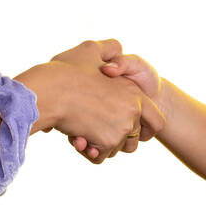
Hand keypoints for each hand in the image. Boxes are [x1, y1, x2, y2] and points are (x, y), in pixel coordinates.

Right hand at [33, 40, 164, 163]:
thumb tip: (117, 50)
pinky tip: (78, 140)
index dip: (145, 129)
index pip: (157, 121)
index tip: (131, 130)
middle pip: (133, 139)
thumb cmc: (65, 71)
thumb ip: (108, 49)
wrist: (48, 91)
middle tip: (96, 132)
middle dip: (116, 139)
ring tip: (82, 134)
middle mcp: (132, 111)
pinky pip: (99, 156)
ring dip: (100, 145)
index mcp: (133, 93)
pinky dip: (89, 151)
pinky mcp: (106, 141)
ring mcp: (121, 127)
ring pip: (114, 149)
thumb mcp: (90, 50)